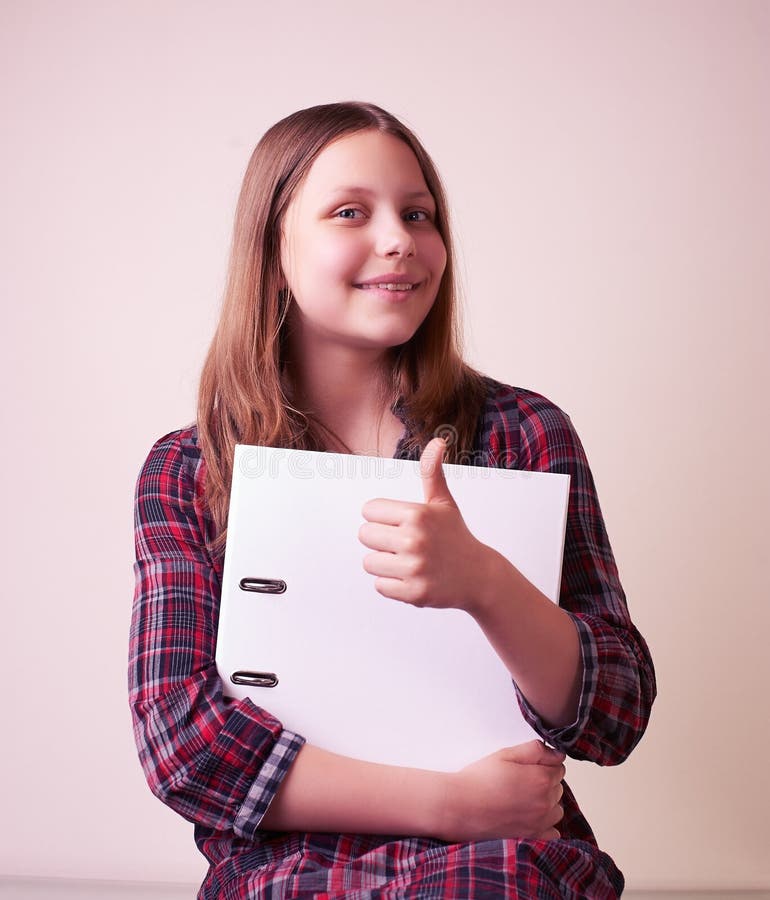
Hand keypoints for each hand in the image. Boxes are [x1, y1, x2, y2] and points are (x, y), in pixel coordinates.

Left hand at [359, 438, 493, 611]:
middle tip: (403, 544)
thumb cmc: (455, 536)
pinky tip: (412, 577)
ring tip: (408, 561)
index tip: (400, 524)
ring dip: (385, 563)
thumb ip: (433, 472)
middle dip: (381, 540)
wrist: (479, 576)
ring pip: (369, 562)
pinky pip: (380, 586)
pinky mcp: (414, 592)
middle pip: (365, 536)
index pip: (368, 511)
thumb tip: (438, 441)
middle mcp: (414, 539)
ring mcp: (414, 568)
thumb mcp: (443, 502)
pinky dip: (392, 584)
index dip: (381, 517)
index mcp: (417, 514)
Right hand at [439, 740, 565, 841]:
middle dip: (545, 781)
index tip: (528, 765)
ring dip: (548, 802)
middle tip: (521, 779)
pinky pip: (553, 832)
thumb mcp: (505, 754)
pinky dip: (547, 824)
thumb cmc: (479, 780)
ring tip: (524, 797)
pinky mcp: (532, 837)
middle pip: (558, 786)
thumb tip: (557, 754)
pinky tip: (531, 816)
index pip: (558, 766)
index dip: (544, 763)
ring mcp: (540, 822)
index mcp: (541, 779)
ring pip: (557, 808)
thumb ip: (535, 750)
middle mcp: (545, 802)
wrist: (461, 807)